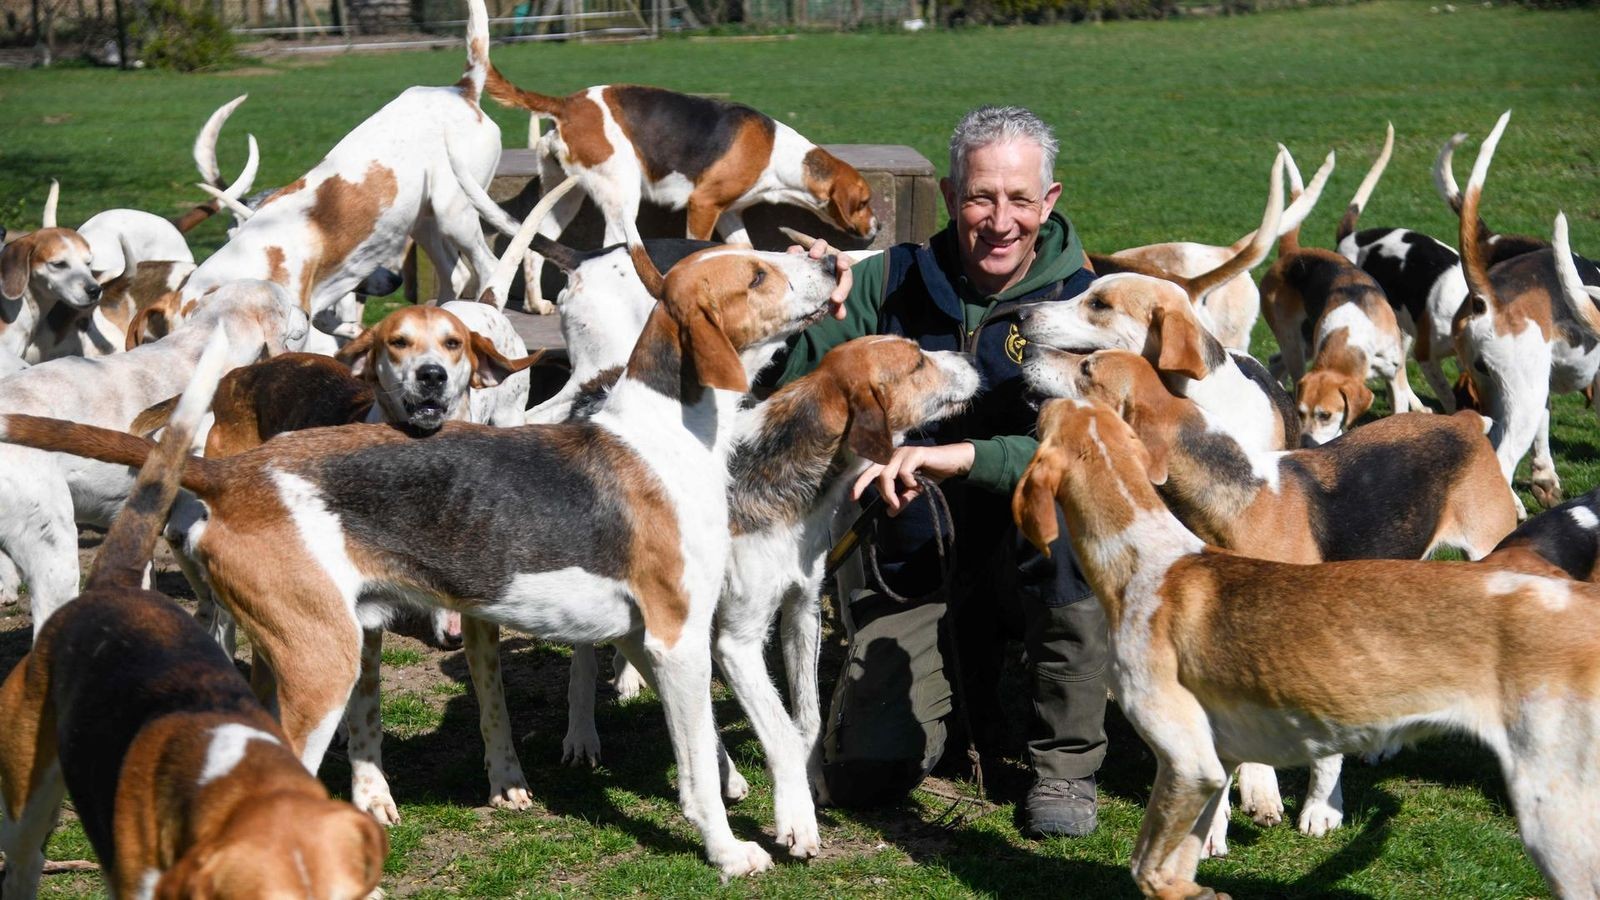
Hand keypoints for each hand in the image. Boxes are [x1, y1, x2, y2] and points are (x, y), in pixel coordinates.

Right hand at [787, 239, 851, 319]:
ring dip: (818, 248)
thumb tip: (841, 316)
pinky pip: (798, 249)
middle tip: (841, 266)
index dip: (843, 288)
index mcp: (841, 274)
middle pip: (840, 256)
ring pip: (821, 245)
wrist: (804, 286)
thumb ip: (835, 308)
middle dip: (842, 260)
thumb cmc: (821, 294)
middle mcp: (831, 262)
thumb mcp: (828, 302)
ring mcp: (816, 255)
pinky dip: (795, 250)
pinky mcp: (800, 254)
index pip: (846, 278)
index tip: (835, 299)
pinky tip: (792, 254)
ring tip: (813, 256)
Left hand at [851, 443, 974, 515]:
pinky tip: (919, 486)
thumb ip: (903, 499)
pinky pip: (904, 472)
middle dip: (863, 485)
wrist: (953, 463)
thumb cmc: (932, 473)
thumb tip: (890, 512)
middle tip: (857, 498)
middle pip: (873, 471)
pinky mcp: (915, 453)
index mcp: (891, 462)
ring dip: (890, 493)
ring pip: (887, 474)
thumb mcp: (915, 490)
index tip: (852, 498)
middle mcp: (894, 455)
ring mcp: (904, 452)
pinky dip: (909, 483)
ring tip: (898, 503)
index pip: (871, 472)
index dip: (860, 483)